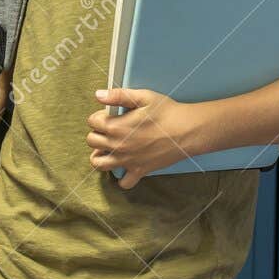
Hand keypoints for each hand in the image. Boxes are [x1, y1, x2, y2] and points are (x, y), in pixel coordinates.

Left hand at [86, 87, 200, 189]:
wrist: (187, 130)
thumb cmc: (167, 112)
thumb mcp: (143, 97)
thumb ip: (118, 95)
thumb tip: (98, 94)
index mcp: (116, 126)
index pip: (92, 122)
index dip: (99, 116)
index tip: (109, 115)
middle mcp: (118, 146)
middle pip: (91, 141)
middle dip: (97, 133)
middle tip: (110, 129)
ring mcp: (127, 161)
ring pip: (99, 164)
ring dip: (100, 156)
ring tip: (108, 148)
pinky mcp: (139, 171)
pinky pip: (123, 183)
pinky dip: (121, 178)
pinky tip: (125, 166)